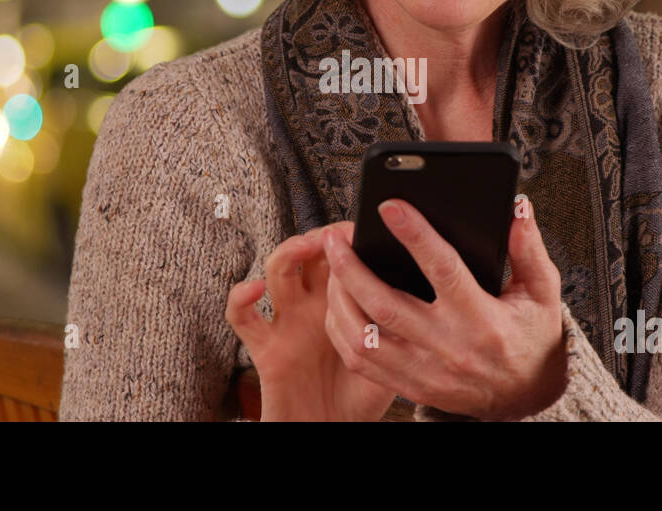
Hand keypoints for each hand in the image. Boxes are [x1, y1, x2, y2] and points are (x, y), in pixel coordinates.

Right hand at [226, 222, 397, 420]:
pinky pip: (242, 318)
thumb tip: (421, 286)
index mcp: (341, 303)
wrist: (333, 432)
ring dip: (288, 252)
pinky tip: (256, 288)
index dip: (350, 238)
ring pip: (276, 271)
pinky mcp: (265, 348)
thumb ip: (396, 321)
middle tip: (339, 233)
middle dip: (321, 236)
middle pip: (307, 253)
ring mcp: (286, 323)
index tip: (368, 228)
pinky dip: (241, 298)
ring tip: (307, 245)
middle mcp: (311, 306)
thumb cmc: (361, 398)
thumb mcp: (390, 354)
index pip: (341, 257)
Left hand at [321, 199, 566, 420]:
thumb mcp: (541, 293)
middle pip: (387, 304)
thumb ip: (528, 249)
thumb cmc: (532, 339)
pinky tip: (338, 304)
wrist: (527, 398)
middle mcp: (450, 346)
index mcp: (482, 319)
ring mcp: (426, 371)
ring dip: (339, 299)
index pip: (443, 270)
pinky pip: (362, 361)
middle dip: (352, 267)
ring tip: (332, 266)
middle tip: (336, 237)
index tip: (390, 206)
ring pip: (365, 336)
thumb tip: (517, 207)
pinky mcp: (411, 386)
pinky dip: (342, 330)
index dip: (415, 235)